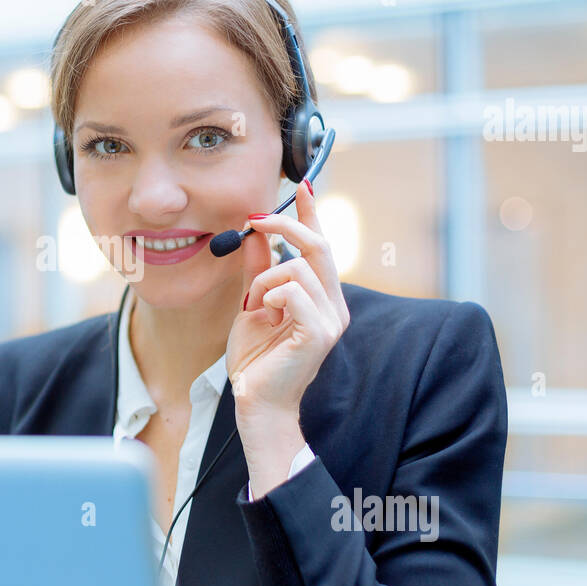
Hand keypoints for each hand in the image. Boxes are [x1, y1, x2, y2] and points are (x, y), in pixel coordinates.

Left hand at [226, 178, 351, 420]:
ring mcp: (330, 319)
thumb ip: (258, 269)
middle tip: (254, 220)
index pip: (322, 246)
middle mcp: (334, 305)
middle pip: (318, 246)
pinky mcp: (319, 332)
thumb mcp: (252, 304)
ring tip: (254, 304)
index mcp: (322, 298)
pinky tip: (262, 313)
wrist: (255, 401)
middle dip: (285, 224)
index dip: (313, 213)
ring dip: (265, 278)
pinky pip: (292, 289)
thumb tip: (256, 232)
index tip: (303, 184)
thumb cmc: (256, 360)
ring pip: (299, 266)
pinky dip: (268, 294)